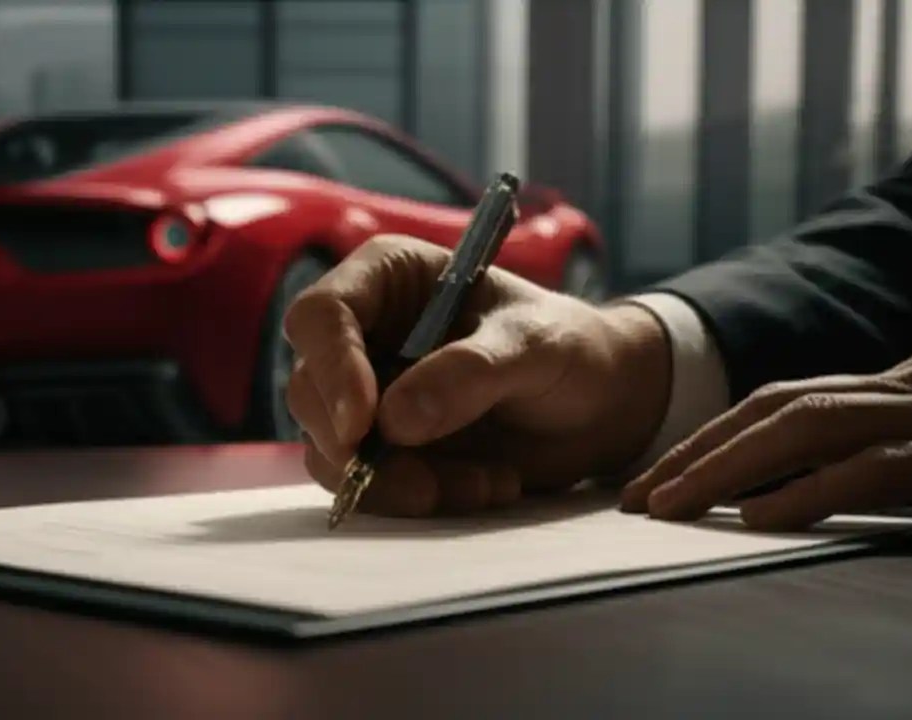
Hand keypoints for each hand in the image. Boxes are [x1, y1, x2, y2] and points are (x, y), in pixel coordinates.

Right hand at [282, 234, 671, 516]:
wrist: (601, 404)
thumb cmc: (569, 348)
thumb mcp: (534, 346)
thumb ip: (469, 373)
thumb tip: (392, 420)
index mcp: (387, 278)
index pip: (320, 314)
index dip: (331, 368)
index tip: (362, 424)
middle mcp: (363, 334)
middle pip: (309, 390)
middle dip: (362, 447)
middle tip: (427, 482)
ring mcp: (368, 395)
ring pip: (332, 449)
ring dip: (400, 482)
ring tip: (488, 482)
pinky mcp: (384, 448)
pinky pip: (368, 485)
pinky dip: (421, 498)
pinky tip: (486, 486)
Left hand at [621, 351, 911, 528]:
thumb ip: (889, 457)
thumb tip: (802, 493)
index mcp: (905, 387)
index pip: (787, 403)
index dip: (713, 439)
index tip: (657, 479)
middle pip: (778, 408)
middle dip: (697, 450)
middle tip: (634, 497)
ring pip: (808, 428)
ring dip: (727, 466)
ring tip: (668, 506)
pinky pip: (875, 471)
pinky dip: (810, 492)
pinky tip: (758, 518)